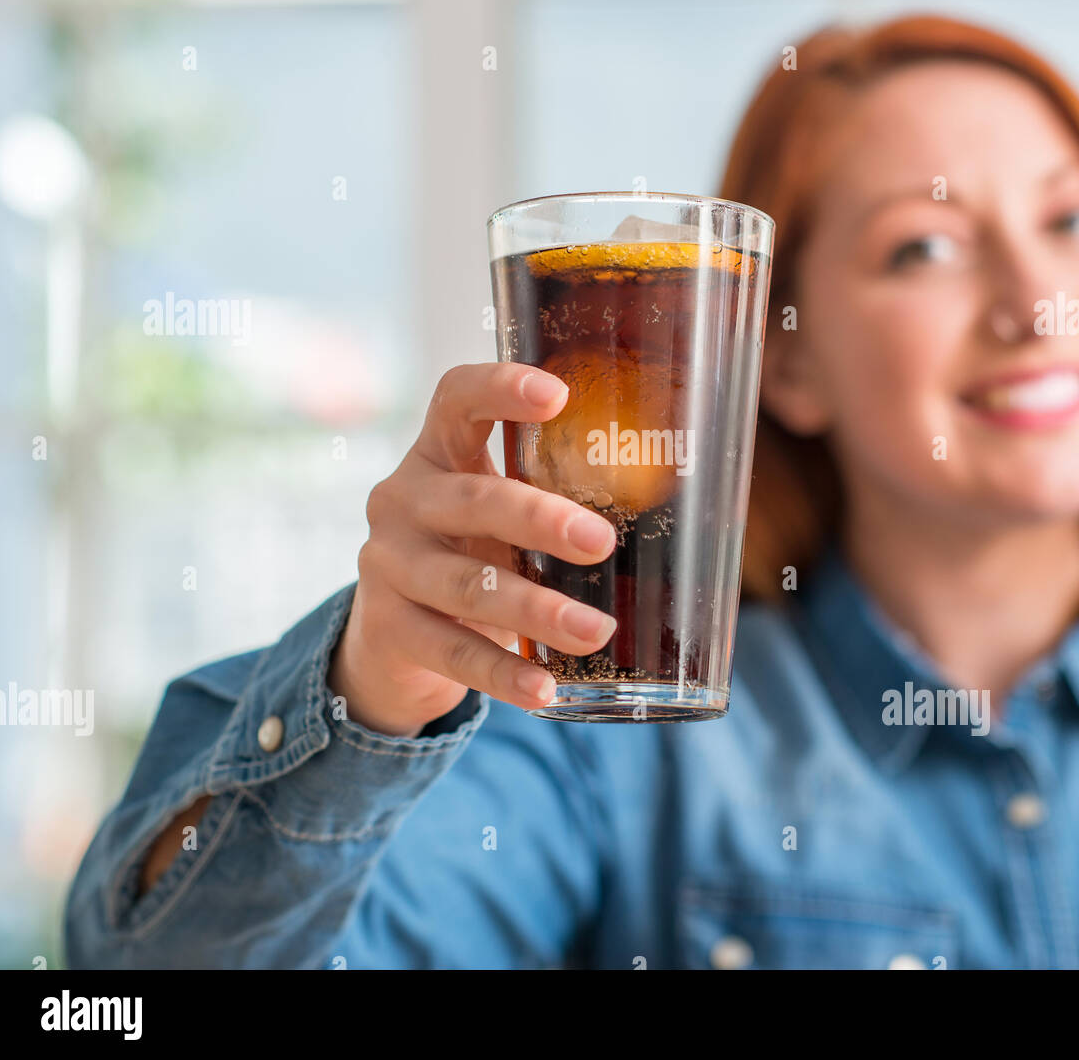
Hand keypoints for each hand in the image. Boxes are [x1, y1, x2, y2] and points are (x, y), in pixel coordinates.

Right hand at [327, 362, 617, 736]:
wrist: (392, 637)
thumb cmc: (474, 554)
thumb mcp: (500, 516)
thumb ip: (554, 497)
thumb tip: (689, 498)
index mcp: (438, 453)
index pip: (456, 399)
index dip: (500, 389)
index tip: (559, 395)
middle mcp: (403, 499)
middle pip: (473, 500)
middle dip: (541, 520)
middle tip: (602, 542)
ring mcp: (388, 565)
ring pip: (469, 585)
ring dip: (538, 610)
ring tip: (597, 631)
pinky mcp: (389, 627)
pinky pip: (454, 653)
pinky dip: (504, 674)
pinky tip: (545, 690)